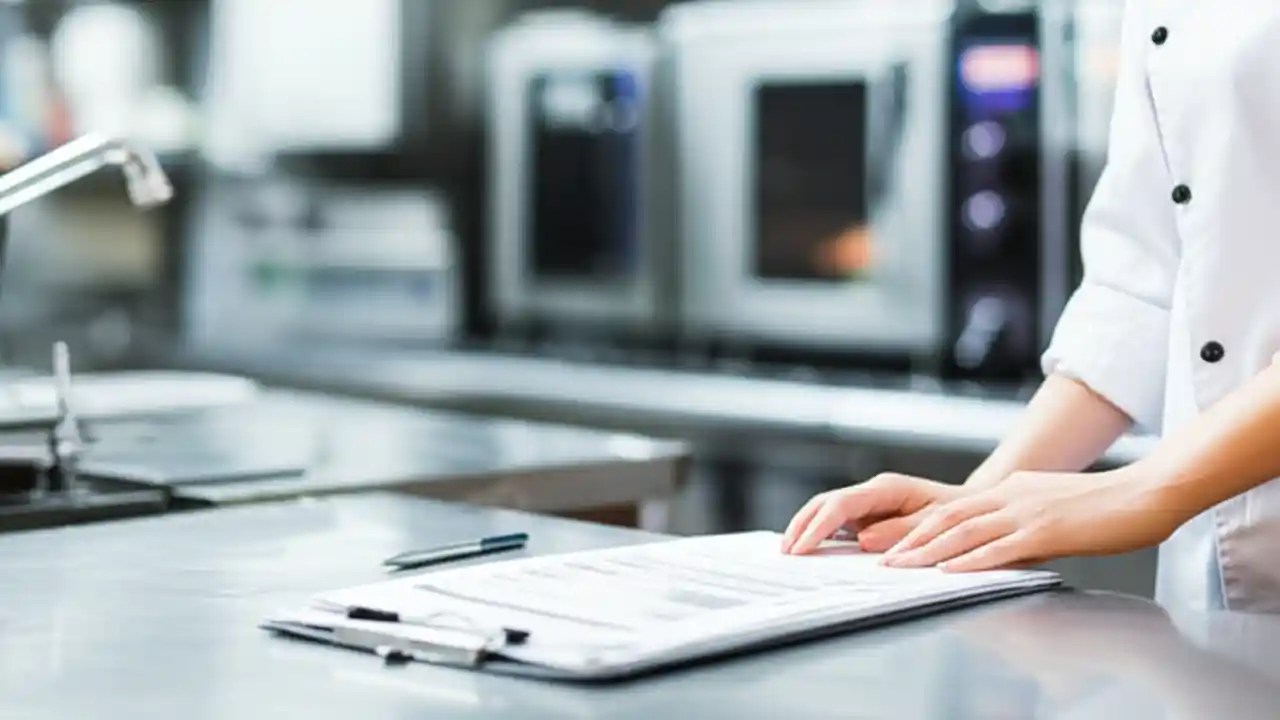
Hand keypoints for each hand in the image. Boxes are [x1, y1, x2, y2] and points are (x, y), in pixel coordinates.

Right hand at [781, 473, 965, 554]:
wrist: (972, 511)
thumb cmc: (957, 518)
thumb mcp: (935, 524)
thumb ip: (900, 532)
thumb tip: (864, 539)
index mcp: (886, 488)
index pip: (840, 504)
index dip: (817, 526)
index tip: (801, 548)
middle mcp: (873, 491)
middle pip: (825, 502)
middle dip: (802, 525)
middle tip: (785, 552)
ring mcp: (868, 502)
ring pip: (826, 509)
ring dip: (805, 528)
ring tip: (788, 551)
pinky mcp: (868, 515)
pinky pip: (836, 520)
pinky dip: (818, 532)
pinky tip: (806, 548)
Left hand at [882, 468, 1184, 570]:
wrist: (1146, 493)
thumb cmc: (1106, 505)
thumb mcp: (1051, 505)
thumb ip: (1022, 519)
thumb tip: (1002, 539)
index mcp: (1012, 489)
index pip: (955, 508)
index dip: (920, 525)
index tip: (895, 541)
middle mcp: (1013, 496)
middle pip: (949, 518)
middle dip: (911, 538)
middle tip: (883, 556)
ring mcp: (1028, 512)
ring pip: (966, 531)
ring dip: (929, 550)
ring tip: (902, 566)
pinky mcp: (1048, 530)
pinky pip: (1001, 547)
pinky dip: (971, 559)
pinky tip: (951, 570)